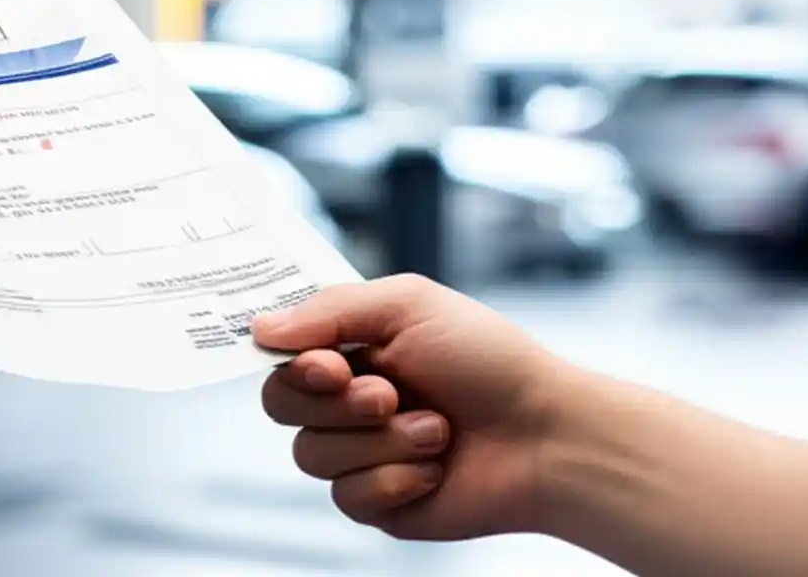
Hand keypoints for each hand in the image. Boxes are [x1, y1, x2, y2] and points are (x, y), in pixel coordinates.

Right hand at [256, 275, 565, 540]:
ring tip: (435, 431)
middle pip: (280, 406)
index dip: (294, 365)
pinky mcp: (376, 500)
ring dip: (380, 441)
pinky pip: (346, 497)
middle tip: (390, 396)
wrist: (545, 436)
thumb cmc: (489, 362)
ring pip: (312, 455)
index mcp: (351, 347)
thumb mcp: (410, 306)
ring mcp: (359, 452)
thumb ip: (331, 310)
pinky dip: (395, 479)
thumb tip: (261, 329)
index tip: (330, 366)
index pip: (282, 357)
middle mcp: (347, 400)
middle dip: (337, 404)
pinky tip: (435, 468)